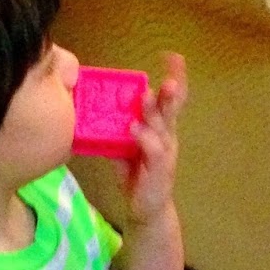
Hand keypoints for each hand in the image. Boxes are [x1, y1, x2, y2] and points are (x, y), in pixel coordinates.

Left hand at [121, 54, 187, 227]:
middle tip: (169, 75)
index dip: (175, 78)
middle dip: (172, 91)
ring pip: (162, 127)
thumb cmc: (137, 177)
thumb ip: (115, 131)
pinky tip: (135, 129)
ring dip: (153, 110)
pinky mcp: (159, 171)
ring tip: (144, 96)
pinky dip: (144, 138)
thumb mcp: (124, 149)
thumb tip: (94, 111)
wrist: (147, 212)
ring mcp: (165, 154)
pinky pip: (153, 150)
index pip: (170, 100)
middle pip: (171, 109)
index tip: (174, 57)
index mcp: (161, 129)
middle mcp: (167, 138)